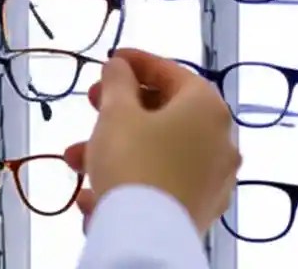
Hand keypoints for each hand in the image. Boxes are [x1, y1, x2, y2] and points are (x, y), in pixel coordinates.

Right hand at [63, 48, 238, 234]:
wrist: (147, 238)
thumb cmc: (133, 161)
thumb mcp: (116, 113)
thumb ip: (117, 82)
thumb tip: (120, 66)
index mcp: (207, 107)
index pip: (172, 72)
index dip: (137, 62)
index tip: (111, 60)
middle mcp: (221, 140)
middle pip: (165, 114)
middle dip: (118, 113)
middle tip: (90, 105)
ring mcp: (214, 178)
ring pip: (158, 153)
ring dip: (114, 151)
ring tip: (76, 163)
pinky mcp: (201, 210)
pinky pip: (162, 184)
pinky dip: (131, 181)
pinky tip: (95, 197)